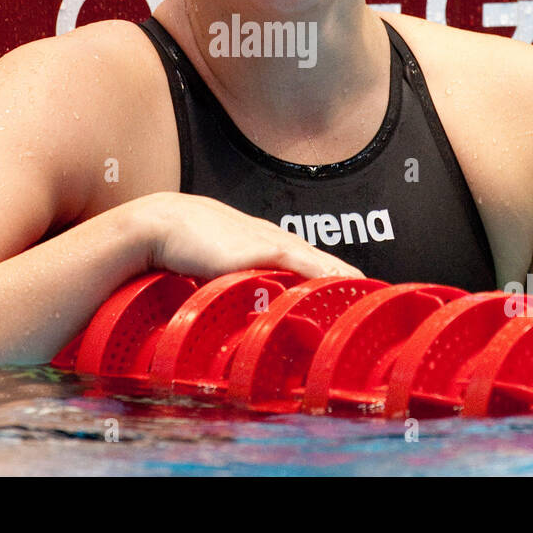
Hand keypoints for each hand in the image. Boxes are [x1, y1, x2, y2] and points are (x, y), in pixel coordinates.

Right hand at [140, 192, 364, 280]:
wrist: (158, 224)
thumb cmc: (177, 243)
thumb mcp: (208, 263)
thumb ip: (224, 279)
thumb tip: (230, 308)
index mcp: (260, 241)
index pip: (306, 259)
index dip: (330, 274)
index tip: (351, 289)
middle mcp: (271, 239)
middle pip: (321, 259)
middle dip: (346, 277)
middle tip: (373, 294)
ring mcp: (268, 243)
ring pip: (319, 261)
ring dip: (342, 278)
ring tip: (368, 292)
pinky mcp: (262, 250)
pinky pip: (305, 264)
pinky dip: (327, 274)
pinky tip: (346, 284)